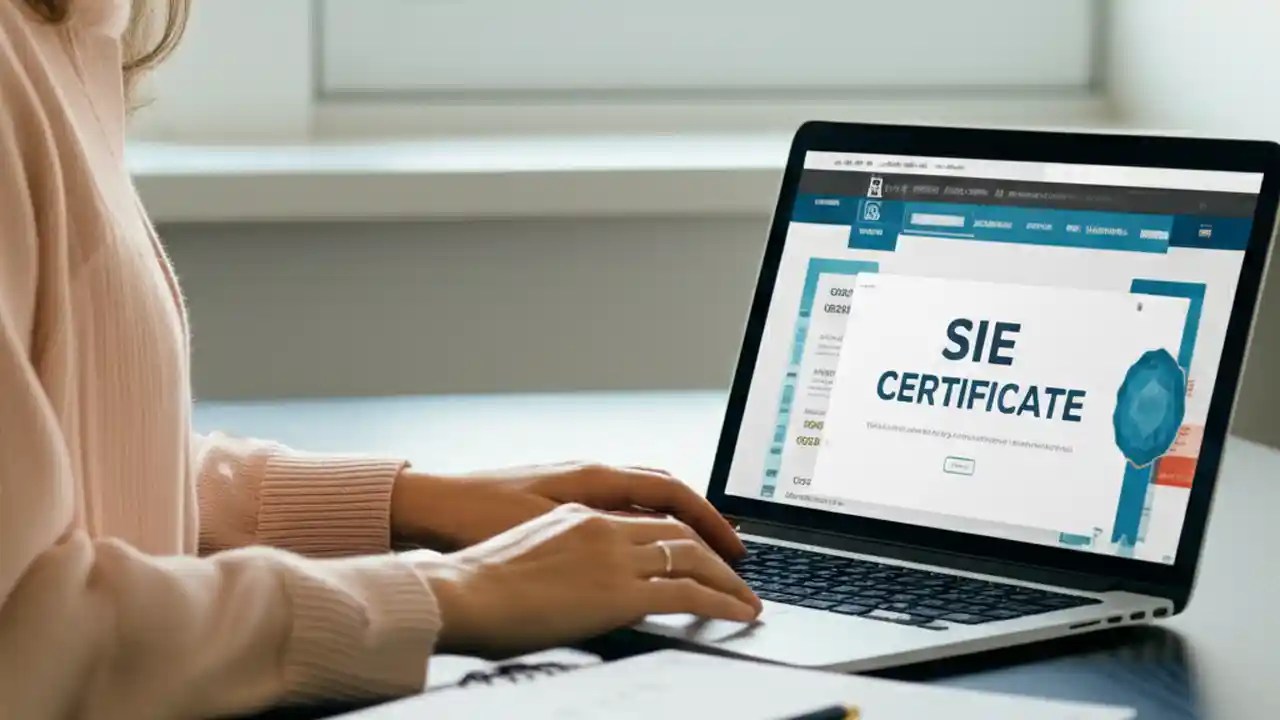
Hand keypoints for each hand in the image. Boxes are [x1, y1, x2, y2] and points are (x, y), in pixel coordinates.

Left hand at [391, 462, 745, 560]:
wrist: (431, 503)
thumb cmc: (478, 518)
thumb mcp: (546, 532)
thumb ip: (601, 535)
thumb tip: (654, 545)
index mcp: (594, 477)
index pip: (672, 492)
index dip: (711, 520)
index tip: (735, 547)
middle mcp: (591, 472)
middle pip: (665, 489)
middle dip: (703, 519)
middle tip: (731, 550)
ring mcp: (576, 481)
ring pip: (643, 495)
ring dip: (676, 519)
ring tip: (698, 549)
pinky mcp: (562, 496)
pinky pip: (621, 504)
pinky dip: (647, 521)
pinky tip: (647, 547)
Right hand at [408, 504, 761, 655]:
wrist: (461, 590)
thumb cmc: (478, 577)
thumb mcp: (527, 545)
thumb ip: (564, 547)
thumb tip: (576, 569)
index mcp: (581, 510)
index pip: (651, 507)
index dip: (685, 522)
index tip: (703, 538)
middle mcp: (605, 524)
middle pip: (680, 528)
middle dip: (715, 547)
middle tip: (738, 567)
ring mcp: (614, 556)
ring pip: (692, 557)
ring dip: (726, 579)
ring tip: (747, 597)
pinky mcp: (621, 592)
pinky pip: (689, 594)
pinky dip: (722, 602)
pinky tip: (739, 613)